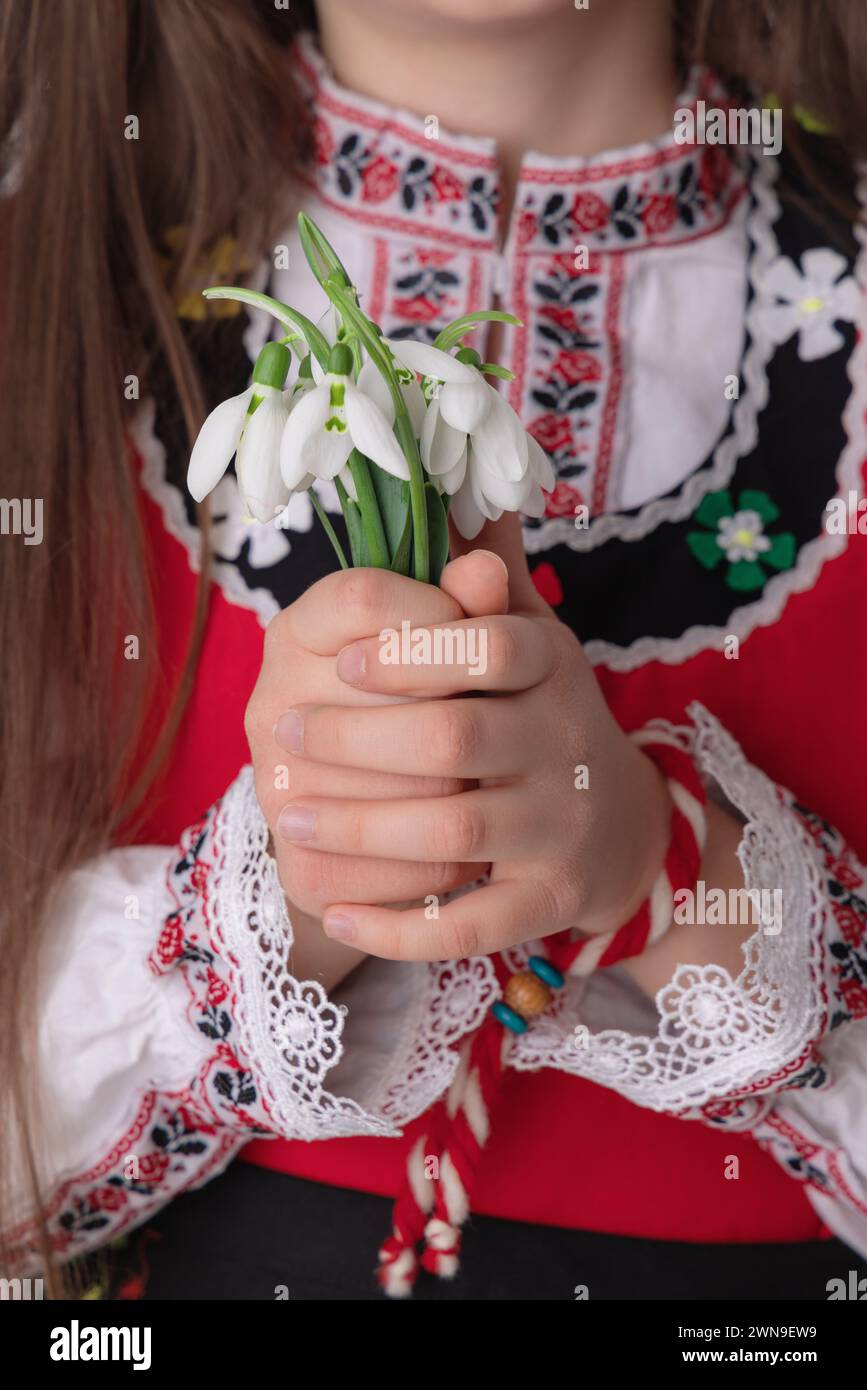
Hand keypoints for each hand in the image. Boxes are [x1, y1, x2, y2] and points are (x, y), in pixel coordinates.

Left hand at [276, 514, 672, 961]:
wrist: (623, 830)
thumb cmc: (547, 719)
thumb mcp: (531, 642)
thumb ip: (490, 581)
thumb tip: (467, 491)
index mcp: (552, 669)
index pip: (492, 645)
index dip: (413, 650)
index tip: (342, 659)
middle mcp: (565, 744)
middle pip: (454, 737)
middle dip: (357, 737)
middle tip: (283, 733)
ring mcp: (560, 828)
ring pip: (451, 828)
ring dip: (357, 825)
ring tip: (285, 810)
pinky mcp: (548, 900)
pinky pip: (469, 923)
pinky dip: (396, 926)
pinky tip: (334, 913)